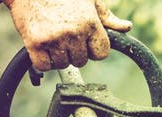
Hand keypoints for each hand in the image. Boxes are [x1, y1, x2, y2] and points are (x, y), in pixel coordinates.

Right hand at [3, 0, 132, 71]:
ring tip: (52, 37)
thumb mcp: (89, 0)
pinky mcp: (34, 44)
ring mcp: (54, 39)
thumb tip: (126, 27)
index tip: (85, 42)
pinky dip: (42, 60)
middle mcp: (73, 32)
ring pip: (62, 65)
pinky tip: (41, 45)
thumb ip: (107, 17)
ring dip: (58, 56)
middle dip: (74, 52)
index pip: (101, 54)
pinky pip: (44, 66)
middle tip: (64, 35)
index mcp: (90, 22)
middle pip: (81, 61)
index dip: (93, 49)